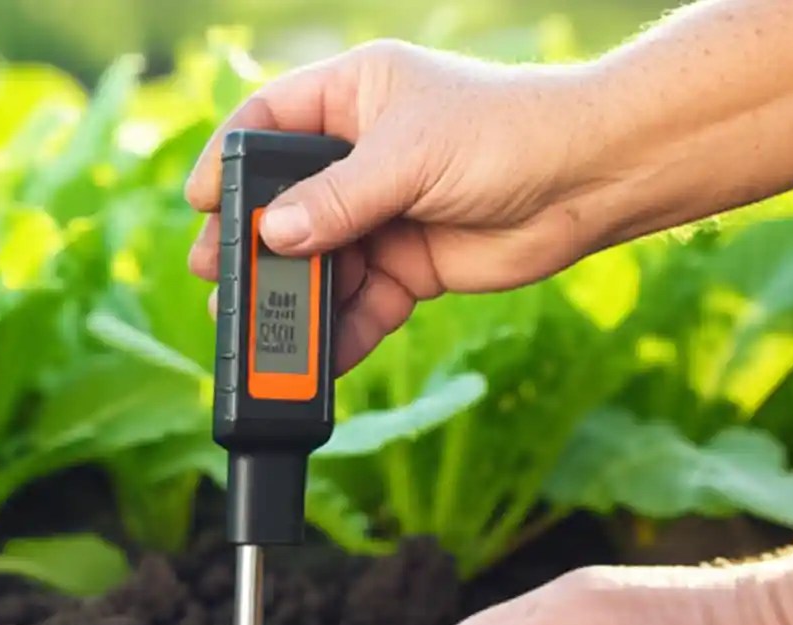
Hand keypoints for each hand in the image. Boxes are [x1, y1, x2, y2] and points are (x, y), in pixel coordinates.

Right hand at [184, 40, 605, 374]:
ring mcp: (383, 214)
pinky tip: (321, 359)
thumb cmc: (509, 132)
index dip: (228, 160)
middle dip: (255, 245)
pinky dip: (342, 333)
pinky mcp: (409, 265)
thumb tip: (274, 236)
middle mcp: (360, 154)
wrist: (593, 180)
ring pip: (320, 262)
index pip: (267, 122)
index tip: (199, 202)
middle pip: (285, 203)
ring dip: (295, 298)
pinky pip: (361, 303)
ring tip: (262, 332)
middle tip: (218, 278)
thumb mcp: (410, 155)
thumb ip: (338, 198)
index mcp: (353, 97)